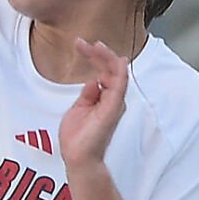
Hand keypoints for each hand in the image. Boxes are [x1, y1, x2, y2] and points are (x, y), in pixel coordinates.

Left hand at [58, 39, 128, 170]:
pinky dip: (120, 73)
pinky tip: (118, 60)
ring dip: (107, 58)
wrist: (78, 157)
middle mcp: (111, 99)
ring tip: (96, 45)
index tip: (80, 44)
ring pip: (117, 74)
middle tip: (86, 42)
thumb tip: (92, 80)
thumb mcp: (79, 108)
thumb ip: (88, 94)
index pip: (102, 71)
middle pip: (110, 69)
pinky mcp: (113, 109)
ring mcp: (113, 103)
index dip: (93, 56)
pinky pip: (120, 88)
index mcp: (103, 97)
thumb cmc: (78, 137)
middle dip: (99, 53)